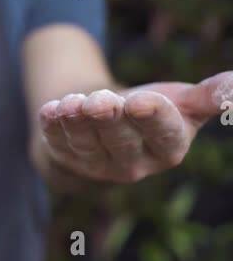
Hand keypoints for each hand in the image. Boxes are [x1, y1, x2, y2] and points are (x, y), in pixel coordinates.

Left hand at [38, 71, 232, 183]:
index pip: (163, 135)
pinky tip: (49, 110)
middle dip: (109, 120)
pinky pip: (57, 143)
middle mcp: (132, 163)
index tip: (141, 101)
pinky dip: (51, 127)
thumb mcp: (183, 102)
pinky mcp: (66, 156)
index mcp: (168, 149)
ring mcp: (96, 163)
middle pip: (120, 141)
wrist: (108, 121)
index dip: (152, 118)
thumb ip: (211, 97)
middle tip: (101, 101)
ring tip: (71, 102)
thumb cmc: (153, 110)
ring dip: (77, 122)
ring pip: (86, 143)